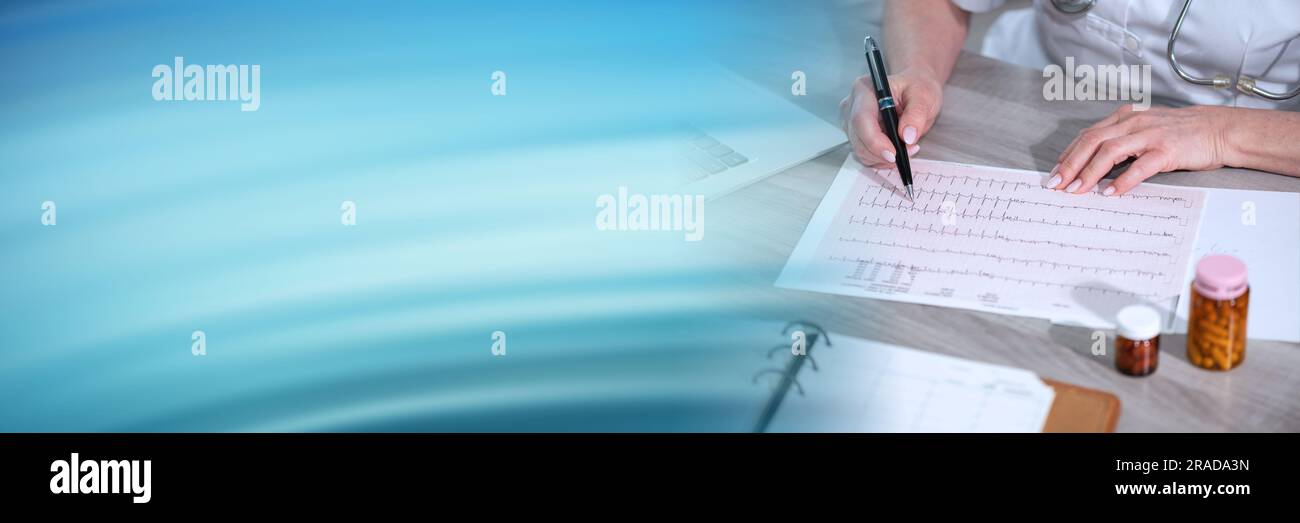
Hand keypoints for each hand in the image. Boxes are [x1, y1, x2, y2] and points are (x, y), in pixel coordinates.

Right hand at [840, 68, 943, 169]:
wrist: (914, 91)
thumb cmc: (917, 87)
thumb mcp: (923, 96)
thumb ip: (916, 115)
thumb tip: (907, 137)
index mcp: (865, 90)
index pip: (861, 119)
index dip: (874, 141)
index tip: (893, 154)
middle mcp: (852, 105)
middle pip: (858, 138)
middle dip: (882, 152)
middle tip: (909, 151)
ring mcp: (851, 122)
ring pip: (860, 150)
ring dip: (883, 158)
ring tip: (907, 148)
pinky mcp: (856, 135)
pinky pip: (864, 155)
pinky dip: (881, 159)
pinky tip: (897, 149)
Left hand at [1047, 105, 1229, 195]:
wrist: (1219, 130)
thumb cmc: (1180, 133)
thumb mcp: (1144, 130)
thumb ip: (1120, 141)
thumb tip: (1091, 164)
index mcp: (1125, 117)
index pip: (1087, 136)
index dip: (1067, 155)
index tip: (1054, 173)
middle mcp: (1133, 122)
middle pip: (1091, 142)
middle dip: (1070, 164)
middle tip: (1056, 184)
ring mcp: (1150, 135)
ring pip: (1110, 152)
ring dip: (1089, 173)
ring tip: (1077, 190)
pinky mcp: (1167, 150)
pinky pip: (1140, 166)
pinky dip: (1123, 180)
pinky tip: (1111, 193)